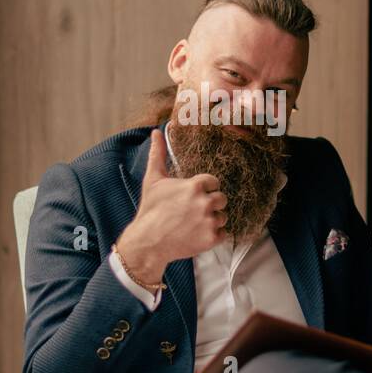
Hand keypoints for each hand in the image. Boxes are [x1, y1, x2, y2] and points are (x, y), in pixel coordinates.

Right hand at [115, 129, 227, 282]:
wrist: (148, 242)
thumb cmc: (150, 209)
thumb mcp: (153, 179)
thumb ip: (158, 154)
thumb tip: (156, 131)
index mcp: (195, 185)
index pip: (214, 182)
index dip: (204, 189)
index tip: (192, 197)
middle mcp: (205, 202)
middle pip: (221, 199)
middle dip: (210, 204)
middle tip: (193, 212)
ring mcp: (209, 221)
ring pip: (223, 217)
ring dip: (212, 220)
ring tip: (194, 224)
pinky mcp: (211, 239)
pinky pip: (223, 234)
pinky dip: (213, 236)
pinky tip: (198, 234)